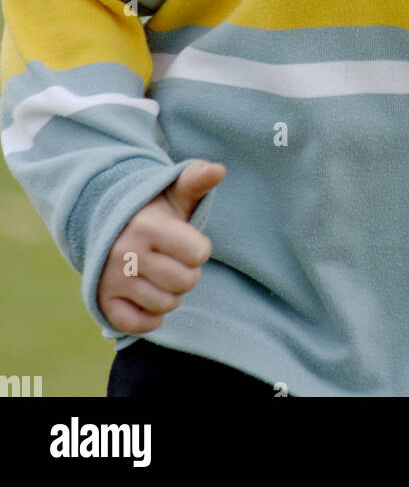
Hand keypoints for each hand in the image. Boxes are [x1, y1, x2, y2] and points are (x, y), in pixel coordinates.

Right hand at [97, 160, 225, 333]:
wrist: (108, 225)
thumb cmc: (154, 211)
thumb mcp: (174, 193)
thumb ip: (197, 179)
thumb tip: (219, 169)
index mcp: (147, 225)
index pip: (198, 253)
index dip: (200, 249)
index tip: (188, 242)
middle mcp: (126, 253)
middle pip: (184, 282)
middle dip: (189, 273)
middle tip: (176, 261)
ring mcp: (112, 279)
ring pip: (164, 304)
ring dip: (171, 294)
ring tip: (162, 276)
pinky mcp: (103, 301)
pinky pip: (137, 324)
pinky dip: (149, 318)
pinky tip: (149, 297)